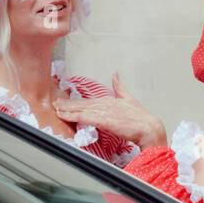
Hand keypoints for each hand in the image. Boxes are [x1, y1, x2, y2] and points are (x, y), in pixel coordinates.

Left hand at [52, 73, 167, 148]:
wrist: (149, 128)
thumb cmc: (141, 118)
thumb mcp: (129, 98)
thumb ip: (120, 87)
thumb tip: (115, 74)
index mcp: (109, 100)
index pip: (88, 101)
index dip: (75, 102)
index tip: (65, 101)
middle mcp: (105, 104)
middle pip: (82, 104)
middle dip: (67, 104)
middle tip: (54, 103)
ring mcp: (104, 112)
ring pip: (81, 110)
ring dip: (67, 110)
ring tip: (56, 109)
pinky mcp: (104, 120)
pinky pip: (84, 117)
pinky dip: (73, 116)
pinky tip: (64, 115)